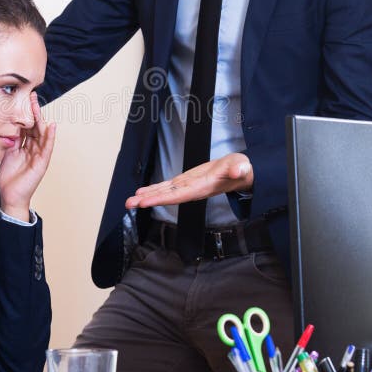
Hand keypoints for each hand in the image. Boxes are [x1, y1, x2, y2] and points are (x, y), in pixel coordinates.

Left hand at [0, 92, 56, 221]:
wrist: (10, 196)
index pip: (27, 125)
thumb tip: (6, 124)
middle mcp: (34, 147)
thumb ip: (9, 139)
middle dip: (34, 111)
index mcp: (25, 145)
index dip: (26, 112)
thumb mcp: (7, 152)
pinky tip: (51, 126)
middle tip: (32, 96)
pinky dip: (50, 137)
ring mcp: (39, 155)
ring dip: (41, 119)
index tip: (23, 98)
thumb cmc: (9, 177)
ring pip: (42, 133)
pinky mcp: (42, 162)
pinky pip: (47, 147)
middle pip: (35, 126)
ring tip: (39, 106)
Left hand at [125, 153, 252, 208]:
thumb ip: (239, 170)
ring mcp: (187, 186)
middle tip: (129, 203)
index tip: (145, 202)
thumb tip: (238, 170)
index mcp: (202, 188)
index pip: (178, 195)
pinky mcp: (186, 181)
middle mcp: (191, 190)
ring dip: (147, 196)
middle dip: (148, 200)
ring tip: (131, 200)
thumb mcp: (242, 167)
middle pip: (166, 196)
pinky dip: (155, 189)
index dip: (161, 199)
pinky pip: (167, 186)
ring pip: (164, 192)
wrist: (240, 172)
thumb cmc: (241, 170)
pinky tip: (143, 192)